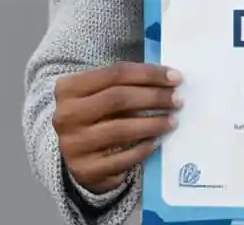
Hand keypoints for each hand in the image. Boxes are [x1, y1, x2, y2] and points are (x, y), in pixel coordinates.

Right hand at [52, 62, 182, 193]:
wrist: (75, 154)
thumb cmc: (96, 116)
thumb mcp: (100, 94)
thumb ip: (125, 84)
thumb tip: (167, 80)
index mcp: (68, 88)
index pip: (115, 73)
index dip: (149, 73)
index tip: (175, 77)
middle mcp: (66, 115)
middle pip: (118, 98)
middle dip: (153, 97)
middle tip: (177, 100)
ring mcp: (73, 144)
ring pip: (121, 129)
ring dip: (153, 123)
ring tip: (172, 120)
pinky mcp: (85, 170)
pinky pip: (122, 158)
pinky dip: (143, 149)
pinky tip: (156, 142)